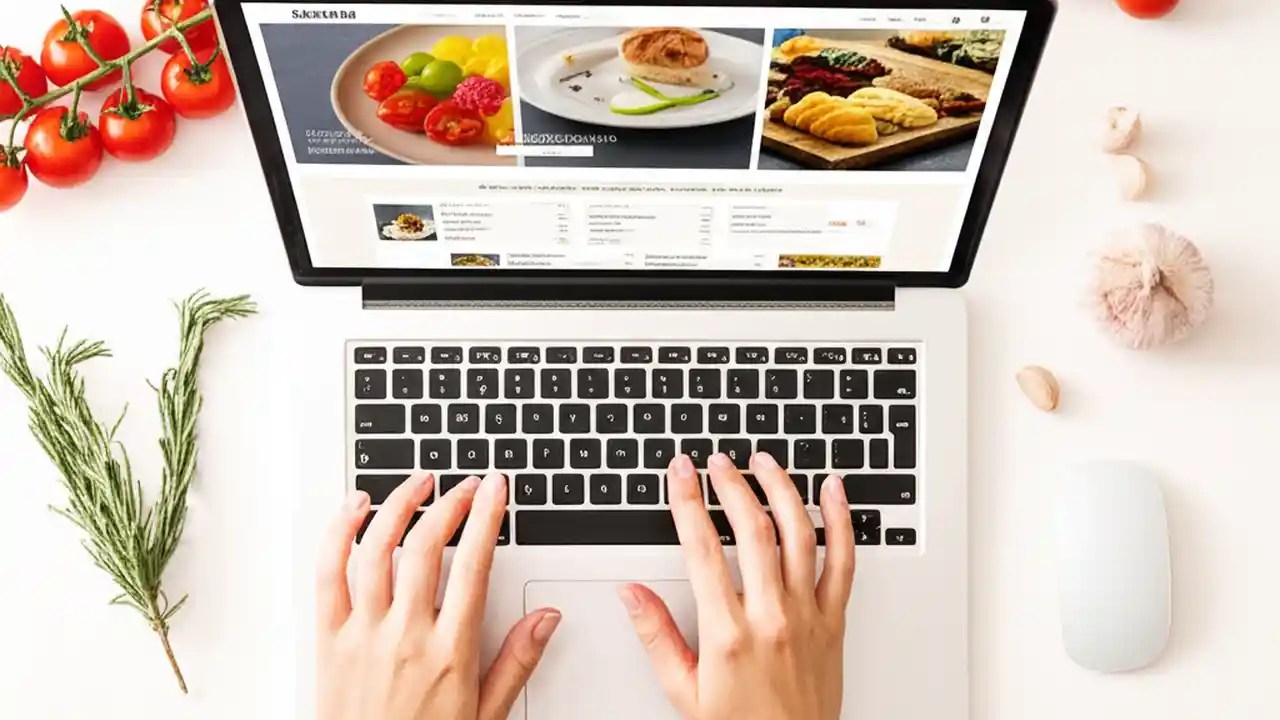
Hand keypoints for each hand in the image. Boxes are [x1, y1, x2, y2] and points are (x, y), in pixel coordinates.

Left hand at [317, 472, 560, 719]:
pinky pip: (329, 573)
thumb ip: (517, 661)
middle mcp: (405, 636)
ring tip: (419, 483)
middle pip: (427, 547)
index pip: (474, 565)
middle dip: (451, 502)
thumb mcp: (486, 714)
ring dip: (399, 505)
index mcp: (450, 652)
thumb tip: (547, 618)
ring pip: (377, 549)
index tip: (495, 489)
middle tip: (466, 485)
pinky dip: (339, 532)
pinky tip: (355, 508)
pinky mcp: (328, 639)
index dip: (486, 516)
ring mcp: (362, 634)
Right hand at [621, 452, 855, 719]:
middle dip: (731, 484)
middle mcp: (770, 617)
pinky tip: (832, 491)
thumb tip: (631, 593)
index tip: (681, 473)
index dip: (688, 501)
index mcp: (727, 633)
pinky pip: (844, 561)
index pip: (701, 548)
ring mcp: (807, 616)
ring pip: (798, 534)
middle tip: (717, 461)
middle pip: (751, 530)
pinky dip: (842, 520)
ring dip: (780, 489)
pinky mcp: (835, 622)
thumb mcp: (683, 690)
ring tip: (765, 462)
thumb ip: (657, 635)